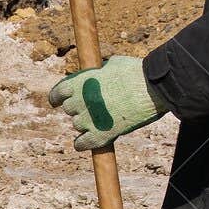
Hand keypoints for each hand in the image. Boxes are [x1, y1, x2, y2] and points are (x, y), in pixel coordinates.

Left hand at [48, 55, 168, 150]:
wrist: (152, 89)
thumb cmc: (135, 73)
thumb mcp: (112, 64)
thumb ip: (98, 72)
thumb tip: (97, 74)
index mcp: (79, 82)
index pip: (57, 94)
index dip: (56, 99)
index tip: (57, 102)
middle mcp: (79, 102)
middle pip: (69, 110)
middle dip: (79, 108)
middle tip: (96, 107)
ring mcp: (88, 120)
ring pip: (77, 125)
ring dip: (86, 123)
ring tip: (104, 118)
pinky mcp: (99, 135)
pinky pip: (81, 144)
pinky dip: (83, 143)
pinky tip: (88, 141)